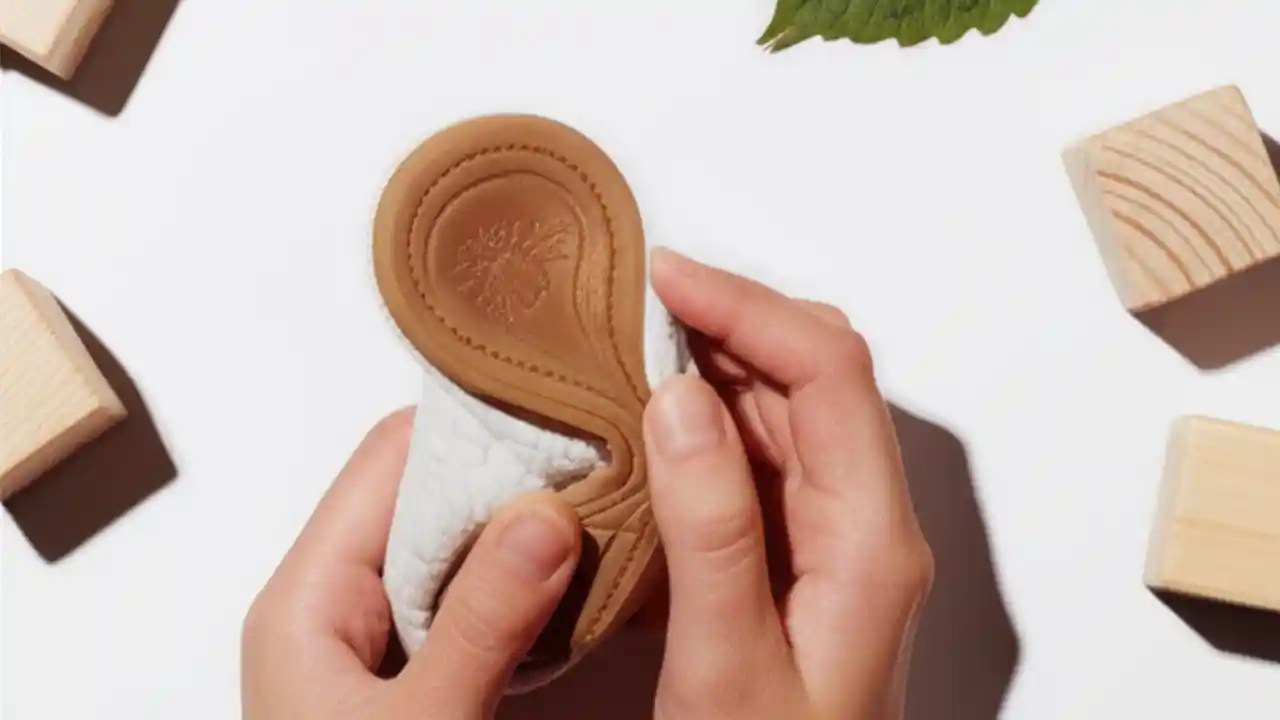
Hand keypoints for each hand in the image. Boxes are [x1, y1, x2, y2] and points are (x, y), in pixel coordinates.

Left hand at [241, 410, 581, 718]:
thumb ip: (480, 626)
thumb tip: (550, 515)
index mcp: (305, 598)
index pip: (389, 458)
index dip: (475, 429)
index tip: (566, 423)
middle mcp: (326, 605)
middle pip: (422, 498)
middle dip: (510, 483)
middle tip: (604, 473)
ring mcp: (363, 645)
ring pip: (448, 554)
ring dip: (519, 541)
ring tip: (601, 522)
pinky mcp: (398, 680)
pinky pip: (459, 606)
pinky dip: (513, 592)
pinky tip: (570, 592)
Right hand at [645, 249, 933, 718]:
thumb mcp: (726, 664)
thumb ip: (711, 527)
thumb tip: (682, 399)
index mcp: (872, 541)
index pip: (830, 373)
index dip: (750, 308)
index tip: (665, 278)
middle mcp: (866, 521)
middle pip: (817, 372)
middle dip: (733, 318)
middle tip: (639, 301)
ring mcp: (835, 532)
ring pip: (789, 405)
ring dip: (720, 360)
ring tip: (636, 340)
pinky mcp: (798, 548)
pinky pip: (763, 451)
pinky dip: (711, 413)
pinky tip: (656, 410)